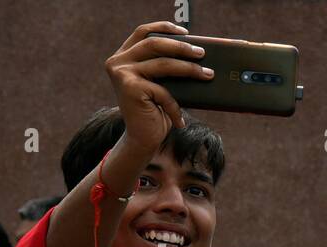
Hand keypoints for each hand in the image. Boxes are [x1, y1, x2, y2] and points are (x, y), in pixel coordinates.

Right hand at [105, 22, 212, 151]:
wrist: (143, 139)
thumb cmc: (157, 111)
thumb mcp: (163, 84)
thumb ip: (169, 67)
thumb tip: (199, 54)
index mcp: (124, 56)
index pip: (143, 32)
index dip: (164, 28)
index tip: (186, 31)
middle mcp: (118, 62)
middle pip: (155, 44)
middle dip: (182, 47)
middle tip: (203, 54)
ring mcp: (122, 74)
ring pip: (163, 64)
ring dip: (189, 69)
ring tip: (208, 75)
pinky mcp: (130, 88)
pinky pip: (164, 91)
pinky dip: (176, 106)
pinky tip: (181, 120)